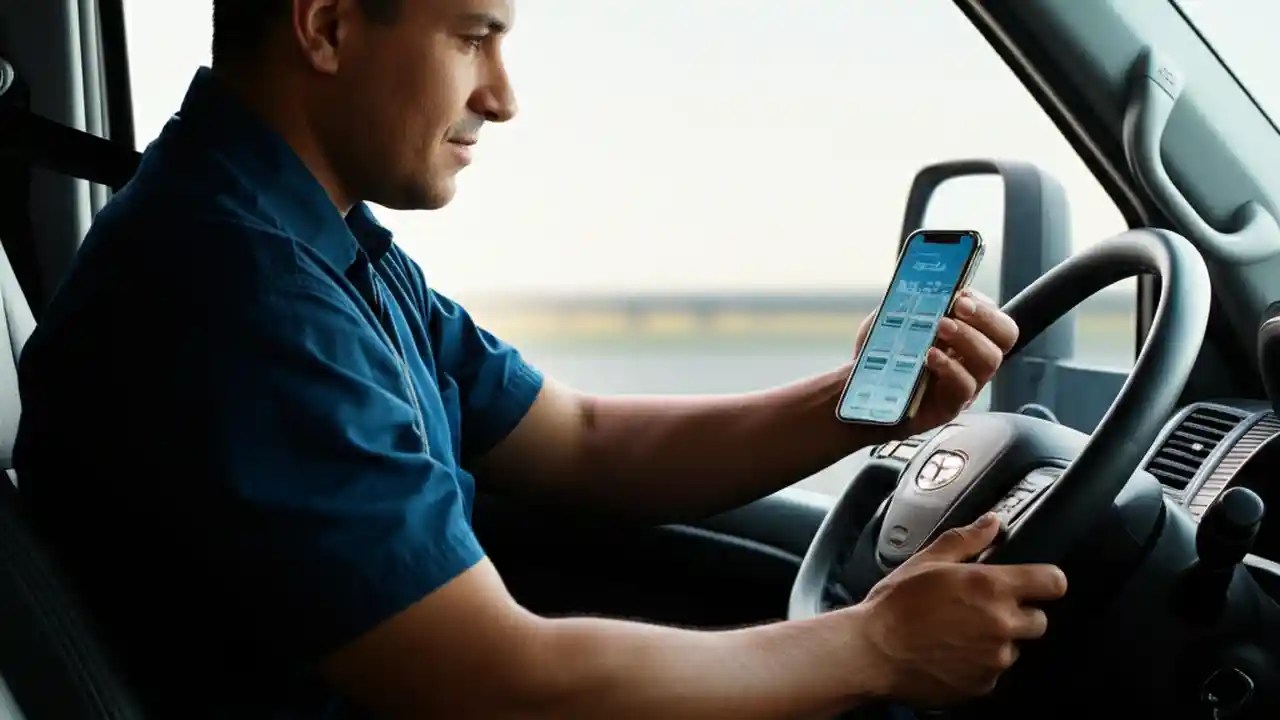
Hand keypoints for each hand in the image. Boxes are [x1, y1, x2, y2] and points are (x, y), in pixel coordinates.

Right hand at [849, 513, 1066, 706]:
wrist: (871, 652)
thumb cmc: (894, 605)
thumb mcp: (927, 561)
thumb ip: (966, 540)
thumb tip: (991, 523)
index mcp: (992, 587)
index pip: (1053, 582)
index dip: (1046, 580)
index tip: (1036, 582)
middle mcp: (1001, 624)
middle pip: (1039, 620)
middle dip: (1018, 614)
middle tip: (983, 609)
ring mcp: (994, 659)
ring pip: (1014, 648)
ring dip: (996, 641)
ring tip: (959, 633)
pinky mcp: (983, 685)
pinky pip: (993, 671)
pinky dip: (979, 665)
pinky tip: (951, 654)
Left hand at [853, 288, 1018, 435]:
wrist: (861, 394)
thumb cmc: (881, 356)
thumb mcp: (890, 321)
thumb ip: (906, 302)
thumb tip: (915, 284)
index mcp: (966, 335)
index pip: (996, 318)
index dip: (984, 305)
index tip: (961, 294)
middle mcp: (972, 359)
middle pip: (1004, 337)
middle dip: (984, 317)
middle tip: (957, 308)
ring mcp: (965, 383)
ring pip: (989, 361)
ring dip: (967, 338)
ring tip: (940, 327)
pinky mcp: (950, 406)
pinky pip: (964, 387)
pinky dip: (950, 367)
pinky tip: (930, 356)